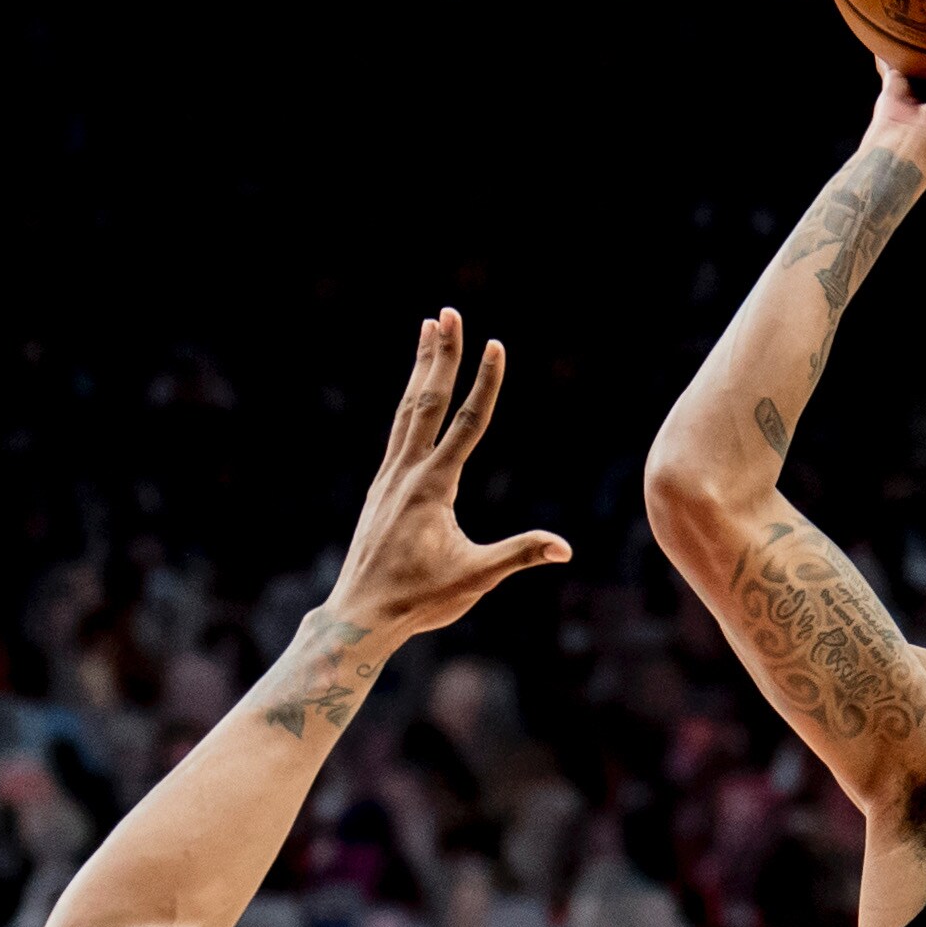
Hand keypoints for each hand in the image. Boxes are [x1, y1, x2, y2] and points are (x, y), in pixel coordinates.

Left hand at [323, 309, 568, 647]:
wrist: (360, 615)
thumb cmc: (418, 600)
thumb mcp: (474, 578)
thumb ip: (518, 555)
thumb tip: (564, 548)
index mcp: (432, 487)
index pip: (466, 423)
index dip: (484, 382)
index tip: (495, 344)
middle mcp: (406, 472)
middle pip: (428, 400)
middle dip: (442, 354)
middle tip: (449, 311)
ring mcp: (389, 477)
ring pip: (408, 410)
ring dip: (421, 368)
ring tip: (428, 328)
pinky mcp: (381, 488)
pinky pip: (399, 431)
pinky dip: (409, 402)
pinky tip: (416, 392)